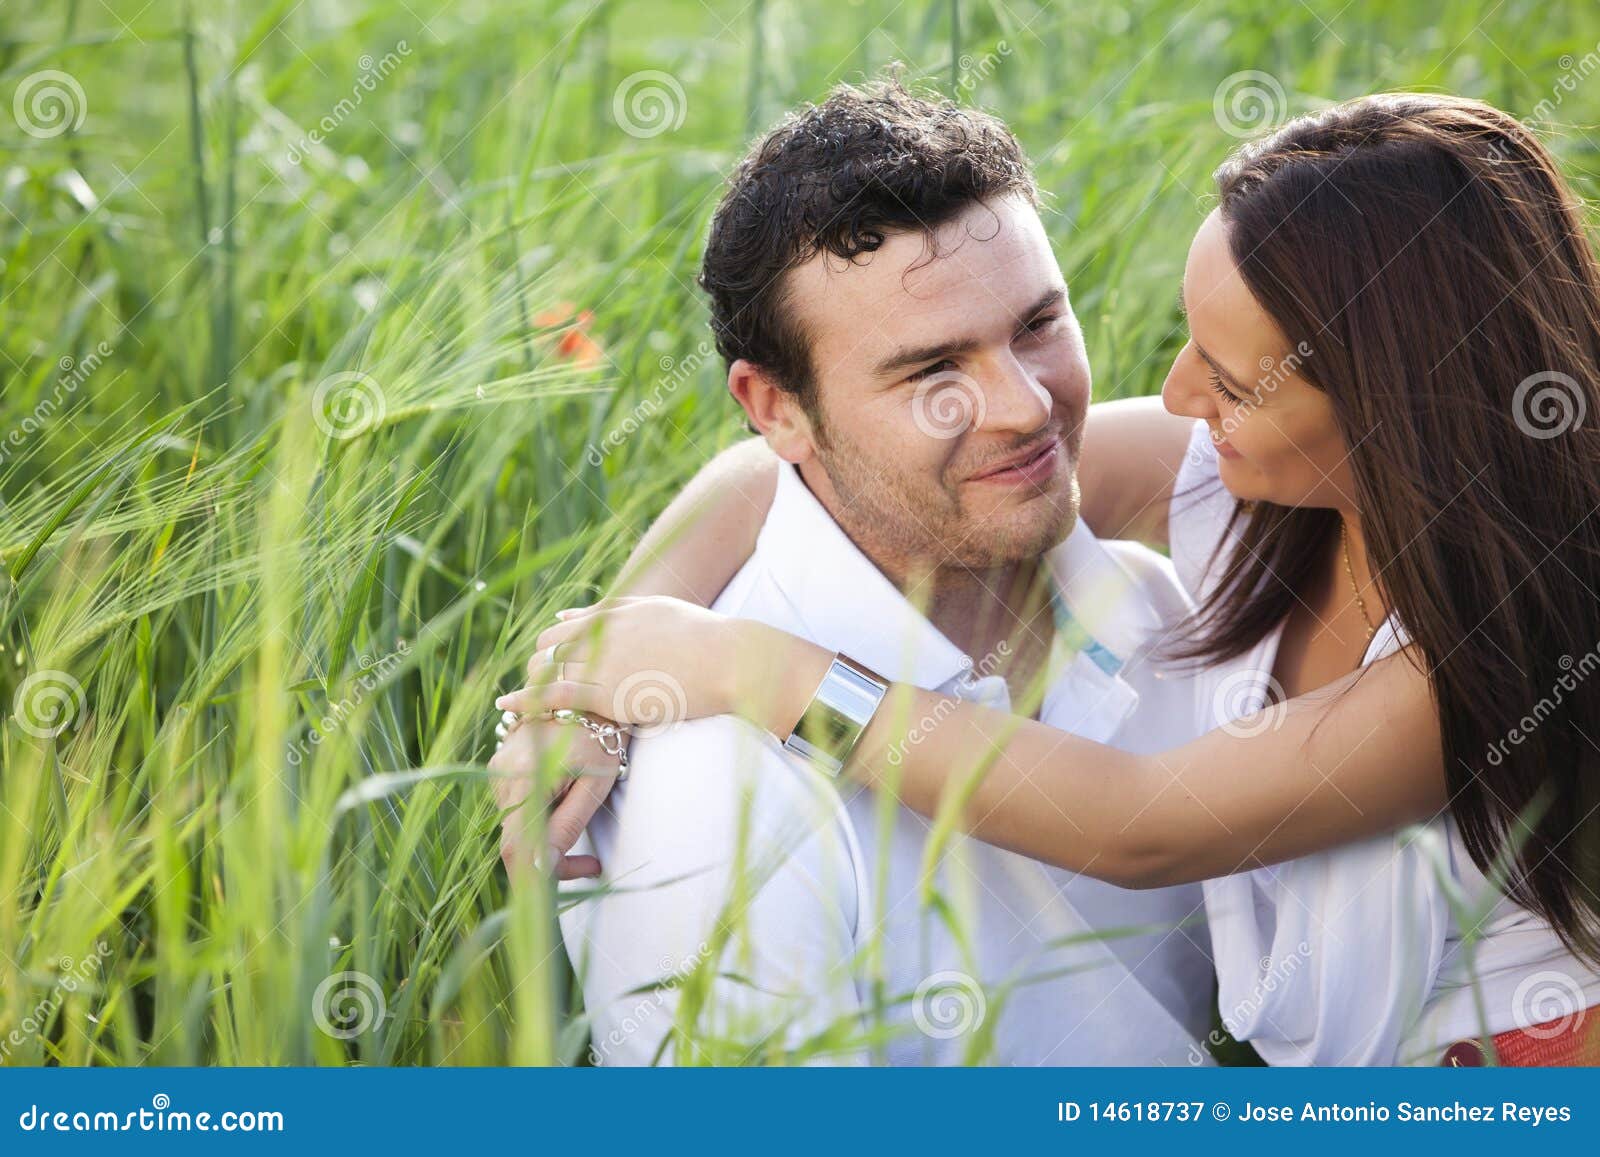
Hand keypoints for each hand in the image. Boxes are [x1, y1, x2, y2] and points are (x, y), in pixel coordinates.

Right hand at [487, 711, 619, 879]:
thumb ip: (567, 825)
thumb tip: (540, 868)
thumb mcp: (595, 784)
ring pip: (516, 828)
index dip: (536, 879)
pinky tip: (566, 813)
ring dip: (547, 842)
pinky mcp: (501, 769)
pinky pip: (516, 810)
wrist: (589, 691)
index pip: (517, 848)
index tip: (567, 886)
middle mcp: (501, 777)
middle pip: (516, 842)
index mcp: (524, 779)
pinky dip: (539, 822)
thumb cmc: (603, 736)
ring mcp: (497, 771)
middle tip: (591, 864)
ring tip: (586, 838)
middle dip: (551, 861)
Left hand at [496, 595, 745, 729]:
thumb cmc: (708, 640)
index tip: (547, 667)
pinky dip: (526, 700)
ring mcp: (604, 660)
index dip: (550, 649)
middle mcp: (603, 632)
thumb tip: (579, 614)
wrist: (731, 660)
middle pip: (548, 648)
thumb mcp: (662, 612)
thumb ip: (622, 612)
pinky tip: (507, 706)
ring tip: (517, 705)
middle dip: (536, 669)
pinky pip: (554, 695)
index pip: (564, 628)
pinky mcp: (607, 692)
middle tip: (532, 691)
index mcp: (618, 613)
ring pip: (546, 670)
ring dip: (529, 686)